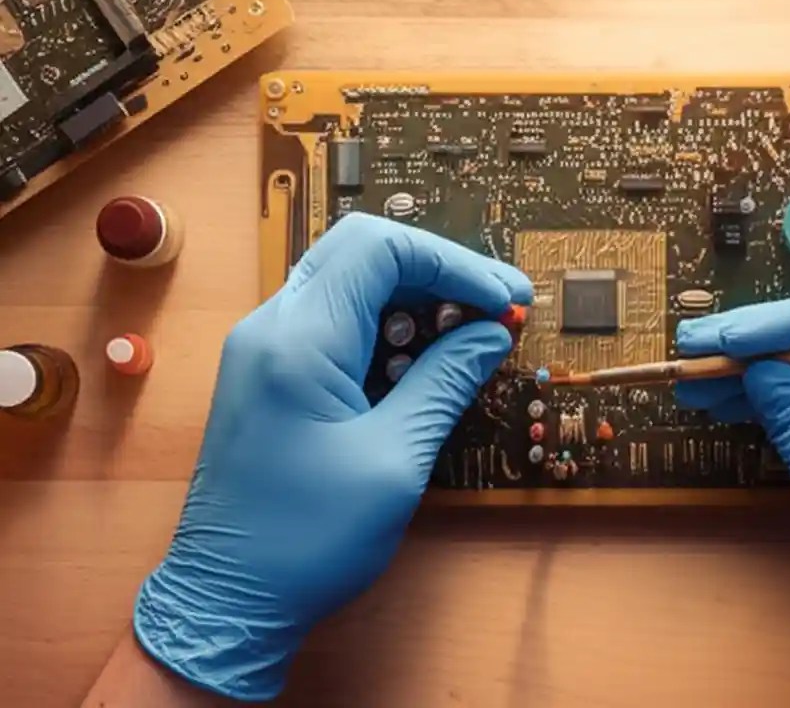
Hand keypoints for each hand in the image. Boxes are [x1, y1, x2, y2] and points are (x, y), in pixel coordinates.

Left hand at [133, 214, 531, 700]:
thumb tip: (492, 332)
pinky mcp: (268, 374)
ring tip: (473, 333)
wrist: (226, 599)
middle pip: (363, 252)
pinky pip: (333, 320)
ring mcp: (263, 349)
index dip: (455, 261)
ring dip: (415, 297)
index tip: (506, 297)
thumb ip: (445, 383)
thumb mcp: (395, 460)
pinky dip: (386, 325)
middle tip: (500, 307)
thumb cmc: (307, 540)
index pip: (380, 248)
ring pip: (348, 282)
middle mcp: (271, 327)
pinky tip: (426, 360)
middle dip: (440, 271)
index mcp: (298, 341)